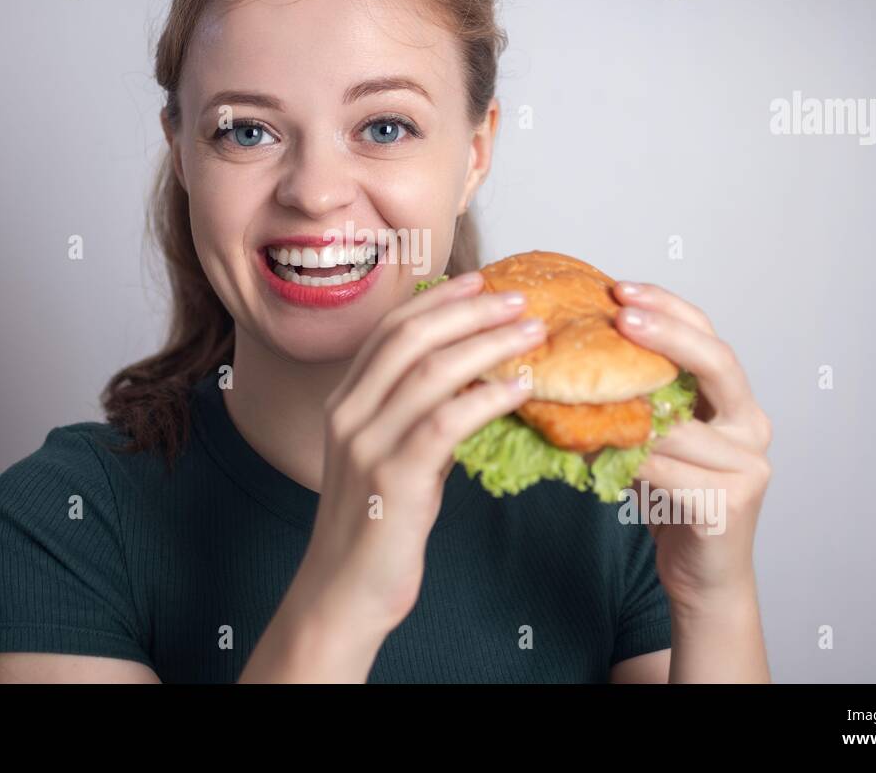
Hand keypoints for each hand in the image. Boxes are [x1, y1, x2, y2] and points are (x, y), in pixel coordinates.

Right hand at [295, 271, 544, 634]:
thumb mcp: (393, 459)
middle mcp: (348, 413)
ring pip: (430, 372)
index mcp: (345, 402)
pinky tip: (520, 388)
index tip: (479, 280)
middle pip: (410, 338)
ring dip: (488, 345)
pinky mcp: (392, 480)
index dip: (436, 300)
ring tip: (533, 334)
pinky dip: (486, 398)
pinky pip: (445, 423)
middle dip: (468, 311)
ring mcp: (366, 445)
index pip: (390, 330)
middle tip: (518, 299)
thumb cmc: (375, 528)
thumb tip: (477, 387)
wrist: (342, 594)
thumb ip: (422, 420)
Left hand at [611, 281, 772, 614]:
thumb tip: (579, 355)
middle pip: (716, 363)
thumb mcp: (657, 440)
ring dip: (625, 407)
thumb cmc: (674, 501)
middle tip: (619, 314)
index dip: (669, 310)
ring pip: (676, 423)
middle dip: (666, 333)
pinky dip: (623, 457)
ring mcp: (748, 466)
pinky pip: (663, 470)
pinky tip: (589, 448)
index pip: (709, 339)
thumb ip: (641, 403)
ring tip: (576, 386)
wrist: (703, 577)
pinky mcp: (728, 504)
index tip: (622, 291)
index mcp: (737, 403)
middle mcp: (751, 427)